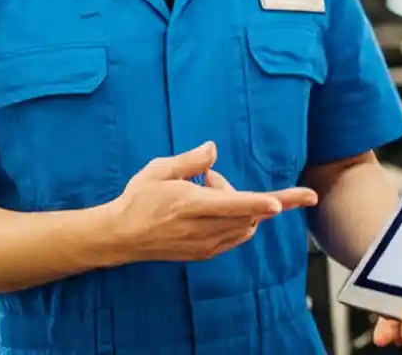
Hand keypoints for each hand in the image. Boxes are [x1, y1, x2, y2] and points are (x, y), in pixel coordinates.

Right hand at [112, 142, 318, 262]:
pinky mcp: (206, 254)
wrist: (122, 236)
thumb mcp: (159, 170)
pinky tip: (213, 208)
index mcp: (189, 206)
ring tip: (206, 193)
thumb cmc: (139, 198)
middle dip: (249, 194)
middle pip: (247, 216)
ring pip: (245, 226)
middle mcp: (200, 229)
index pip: (232, 205)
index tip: (279, 203)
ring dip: (242, 206)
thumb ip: (190, 160)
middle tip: (208, 178)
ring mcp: (205, 245)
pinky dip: (239, 219)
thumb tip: (213, 148)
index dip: (258, 203)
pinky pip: (237, 236)